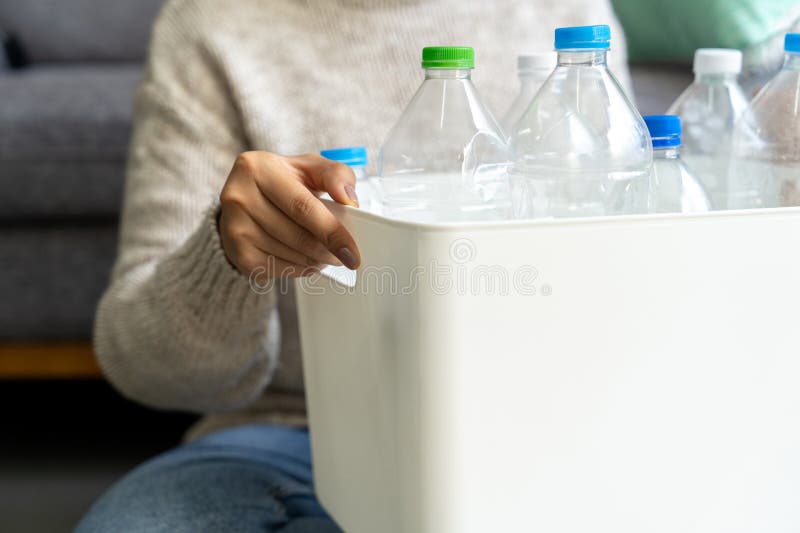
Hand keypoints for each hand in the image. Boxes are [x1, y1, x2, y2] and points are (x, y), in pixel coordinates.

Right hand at [219, 151, 360, 277]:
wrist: (248, 197)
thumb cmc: (285, 181)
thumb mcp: (311, 167)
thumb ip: (336, 175)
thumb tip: (349, 200)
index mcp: (257, 168)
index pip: (302, 207)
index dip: (332, 233)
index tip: (352, 253)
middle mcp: (238, 196)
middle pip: (297, 236)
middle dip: (327, 251)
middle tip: (345, 256)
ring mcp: (233, 226)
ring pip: (288, 255)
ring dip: (314, 261)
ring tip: (324, 253)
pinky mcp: (234, 251)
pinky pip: (275, 269)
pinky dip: (298, 269)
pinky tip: (305, 259)